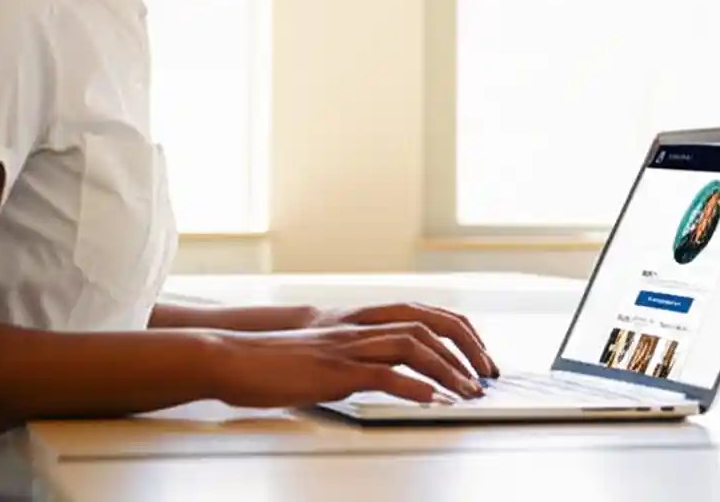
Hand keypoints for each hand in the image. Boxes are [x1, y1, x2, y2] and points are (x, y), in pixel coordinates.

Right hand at [203, 323, 486, 407]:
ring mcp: (348, 349)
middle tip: (486, 378)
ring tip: (469, 392)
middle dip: (464, 352)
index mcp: (359, 326)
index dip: (455, 334)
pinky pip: (382, 374)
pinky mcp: (334, 371)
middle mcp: (359, 330)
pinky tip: (431, 401)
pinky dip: (413, 388)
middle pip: (427, 328)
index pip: (422, 317)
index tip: (477, 357)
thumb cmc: (273, 364)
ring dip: (447, 370)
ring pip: (412, 347)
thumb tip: (386, 382)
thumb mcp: (324, 359)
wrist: (233, 358)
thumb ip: (355, 364)